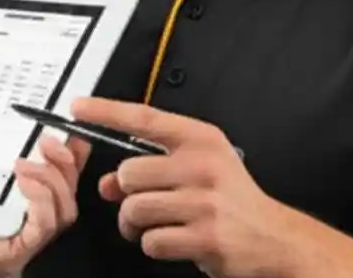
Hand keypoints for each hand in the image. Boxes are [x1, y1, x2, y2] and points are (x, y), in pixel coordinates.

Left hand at [0, 136, 89, 277]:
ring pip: (64, 211)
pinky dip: (41, 200)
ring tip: (24, 164)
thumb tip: (3, 115)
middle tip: (46, 141)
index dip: (75, 154)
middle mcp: (31, 222)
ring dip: (52, 180)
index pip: (63, 178)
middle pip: (70, 193)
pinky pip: (44, 226)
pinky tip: (24, 181)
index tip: (70, 130)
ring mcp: (27, 240)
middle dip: (66, 163)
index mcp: (25, 202)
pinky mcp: (16, 251)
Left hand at [72, 97, 292, 277]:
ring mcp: (204, 202)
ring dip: (135, 225)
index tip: (78, 106)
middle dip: (127, 194)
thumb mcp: (198, 171)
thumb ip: (152, 169)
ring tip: (157, 225)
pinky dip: (155, 246)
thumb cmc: (232, 200)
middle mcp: (202, 165)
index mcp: (201, 139)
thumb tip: (107, 183)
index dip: (106, 111)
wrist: (274, 238)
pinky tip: (177, 241)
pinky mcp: (206, 237)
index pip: (144, 118)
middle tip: (144, 204)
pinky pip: (151, 241)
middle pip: (129, 173)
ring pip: (134, 209)